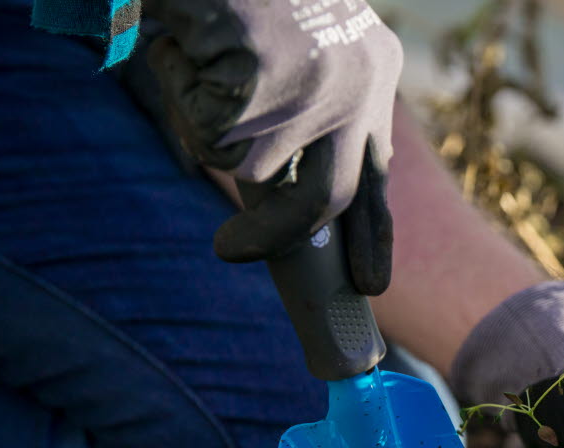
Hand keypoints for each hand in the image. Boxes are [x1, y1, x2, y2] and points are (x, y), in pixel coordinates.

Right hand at [143, 0, 401, 292]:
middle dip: (274, 238)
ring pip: (251, 164)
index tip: (373, 287)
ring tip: (199, 60)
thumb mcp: (298, 50)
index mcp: (375, 70)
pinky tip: (189, 44)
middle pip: (326, 200)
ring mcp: (318, 85)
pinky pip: (212, 132)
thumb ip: (307, 119)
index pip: (379, 177)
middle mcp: (362, 84)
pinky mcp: (269, 81)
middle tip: (231, 251)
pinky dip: (184, 99)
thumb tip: (279, 201)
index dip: (374, 237)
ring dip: (208, 127)